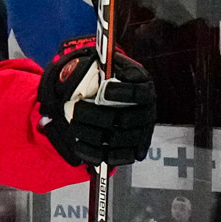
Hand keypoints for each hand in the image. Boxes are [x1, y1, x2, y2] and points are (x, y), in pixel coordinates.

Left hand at [37, 36, 155, 167]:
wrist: (105, 95)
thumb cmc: (102, 79)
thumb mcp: (99, 65)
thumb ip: (90, 67)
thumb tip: (77, 72)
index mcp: (143, 87)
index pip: (139, 93)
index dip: (122, 93)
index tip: (104, 91)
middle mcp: (147, 110)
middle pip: (127, 120)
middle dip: (97, 117)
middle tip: (75, 112)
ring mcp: (141, 131)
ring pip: (120, 139)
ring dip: (92, 135)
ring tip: (73, 126)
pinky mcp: (132, 147)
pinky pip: (118, 156)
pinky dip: (96, 153)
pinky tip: (79, 144)